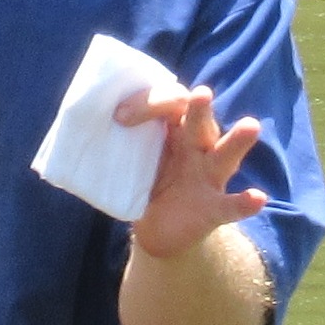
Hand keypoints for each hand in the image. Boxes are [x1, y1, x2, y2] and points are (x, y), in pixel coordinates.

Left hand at [115, 82, 266, 259]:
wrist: (159, 229)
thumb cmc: (146, 181)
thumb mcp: (129, 159)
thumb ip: (112, 142)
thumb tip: (68, 127)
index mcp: (175, 130)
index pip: (168, 105)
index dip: (146, 105)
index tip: (119, 116)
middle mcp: (197, 147)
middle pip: (200, 122)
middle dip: (199, 109)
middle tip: (199, 95)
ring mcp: (209, 176)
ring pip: (226, 155)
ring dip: (237, 141)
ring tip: (250, 125)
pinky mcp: (214, 208)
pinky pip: (233, 205)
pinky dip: (246, 202)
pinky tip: (257, 197)